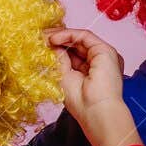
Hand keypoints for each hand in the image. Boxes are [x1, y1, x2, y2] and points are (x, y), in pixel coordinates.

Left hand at [48, 28, 140, 145]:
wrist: (96, 111)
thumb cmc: (82, 102)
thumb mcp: (63, 77)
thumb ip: (59, 60)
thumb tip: (50, 45)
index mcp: (91, 70)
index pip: (73, 53)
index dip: (58, 46)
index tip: (41, 44)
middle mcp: (99, 61)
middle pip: (77, 44)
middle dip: (58, 39)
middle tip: (40, 36)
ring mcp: (103, 55)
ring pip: (80, 38)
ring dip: (61, 35)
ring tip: (44, 37)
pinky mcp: (105, 50)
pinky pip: (84, 36)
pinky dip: (68, 35)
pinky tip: (54, 39)